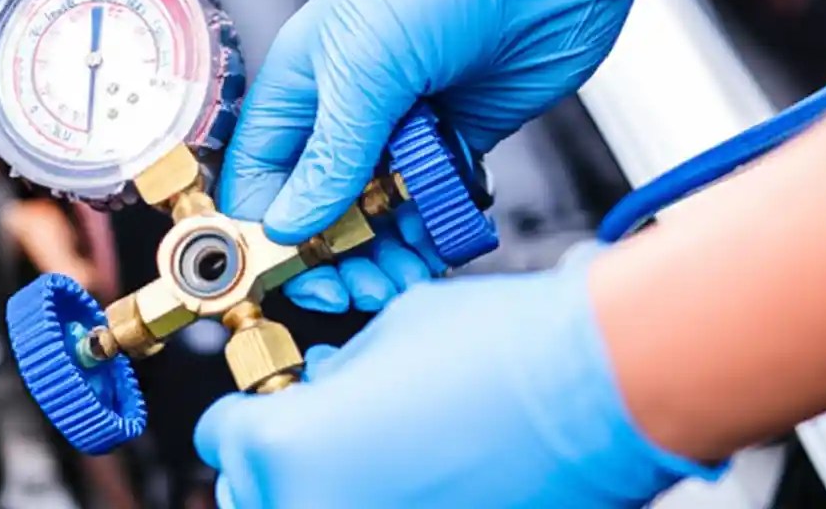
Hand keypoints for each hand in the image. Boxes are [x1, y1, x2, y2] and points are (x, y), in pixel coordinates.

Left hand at [194, 244, 718, 508]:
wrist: (602, 391)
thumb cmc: (505, 351)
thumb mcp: (387, 334)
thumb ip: (335, 374)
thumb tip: (321, 388)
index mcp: (287, 450)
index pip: (224, 438)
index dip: (246, 415)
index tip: (265, 410)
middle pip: (250, 497)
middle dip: (274, 467)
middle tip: (315, 442)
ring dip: (321, 494)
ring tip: (366, 465)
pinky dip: (378, 504)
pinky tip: (412, 483)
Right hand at [219, 0, 705, 311]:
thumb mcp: (364, 67)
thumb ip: (331, 153)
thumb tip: (291, 224)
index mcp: (303, 86)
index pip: (262, 175)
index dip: (267, 229)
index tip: (288, 272)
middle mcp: (348, 111)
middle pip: (321, 207)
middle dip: (335, 254)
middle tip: (359, 285)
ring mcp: (404, 127)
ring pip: (381, 215)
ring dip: (390, 251)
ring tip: (407, 271)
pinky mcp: (460, 138)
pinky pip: (438, 203)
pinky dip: (440, 228)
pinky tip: (446, 234)